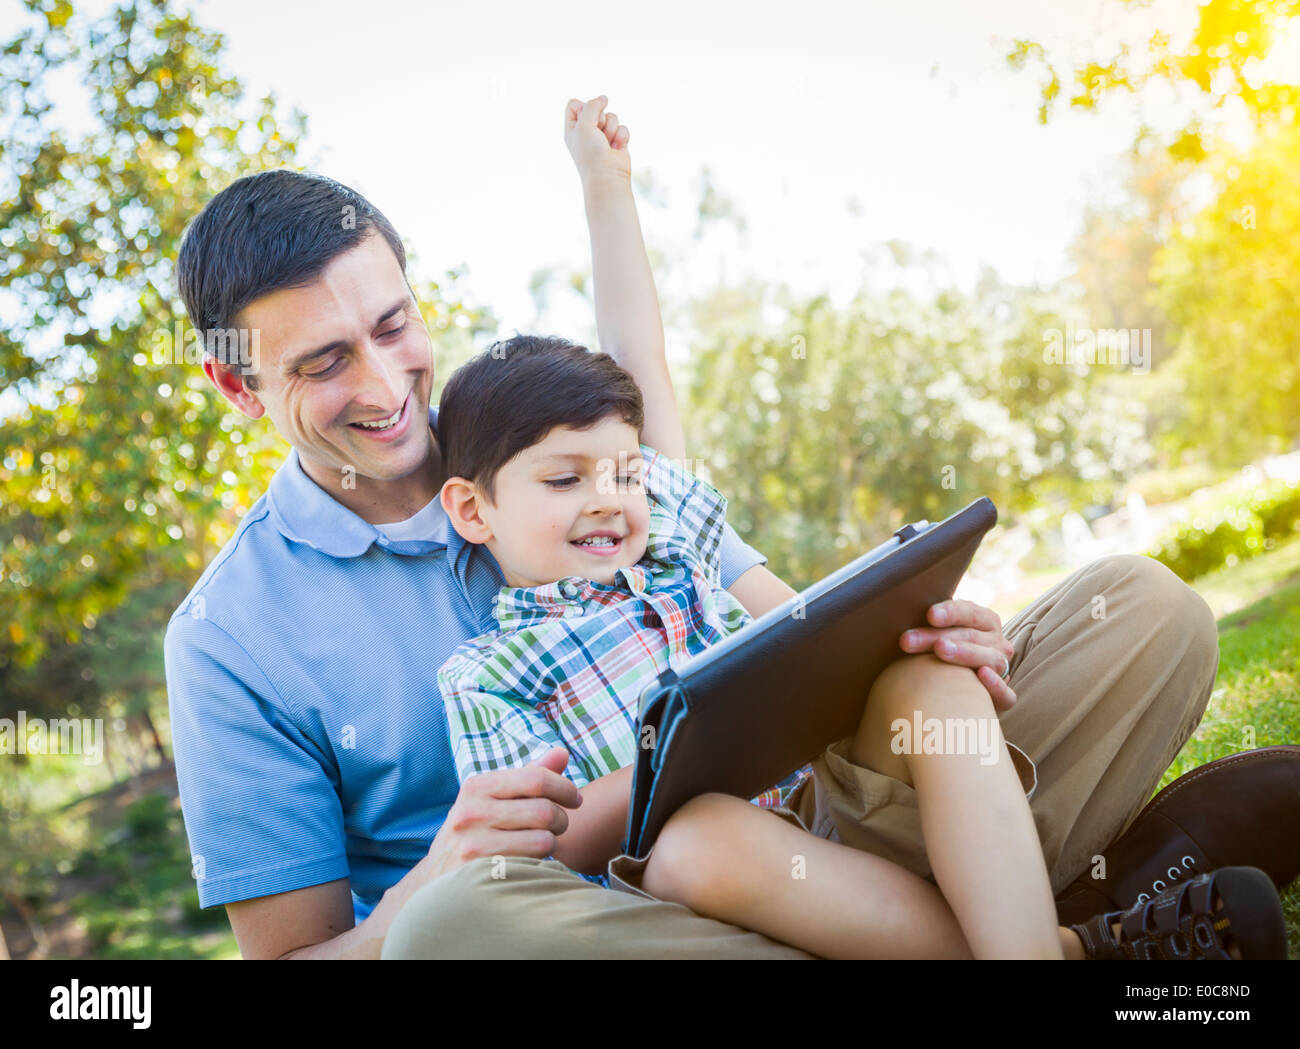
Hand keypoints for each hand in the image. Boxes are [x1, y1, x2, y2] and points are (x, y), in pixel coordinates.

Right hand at [423, 748, 581, 877]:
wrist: (437, 883)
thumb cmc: (477, 833)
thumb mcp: (493, 799)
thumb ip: (530, 776)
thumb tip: (563, 753)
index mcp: (477, 786)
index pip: (536, 778)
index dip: (565, 788)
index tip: (576, 800)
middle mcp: (471, 812)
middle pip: (543, 810)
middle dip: (561, 820)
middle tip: (558, 827)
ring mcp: (473, 845)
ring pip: (543, 841)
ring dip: (552, 845)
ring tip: (542, 845)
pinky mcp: (481, 876)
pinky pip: (532, 866)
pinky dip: (540, 865)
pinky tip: (530, 863)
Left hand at [565, 95, 630, 184]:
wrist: (608, 177)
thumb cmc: (591, 154)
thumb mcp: (584, 125)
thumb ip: (592, 106)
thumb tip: (604, 98)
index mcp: (572, 128)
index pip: (574, 104)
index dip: (583, 107)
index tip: (586, 119)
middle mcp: (586, 132)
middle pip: (596, 108)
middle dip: (599, 118)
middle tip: (597, 134)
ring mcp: (603, 137)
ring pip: (611, 116)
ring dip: (611, 128)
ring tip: (607, 143)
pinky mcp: (617, 141)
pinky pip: (622, 127)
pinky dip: (621, 137)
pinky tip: (617, 149)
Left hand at [899, 599, 1017, 711]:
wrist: (955, 691)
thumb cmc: (938, 654)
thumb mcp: (936, 633)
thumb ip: (928, 623)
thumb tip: (896, 608)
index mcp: (984, 621)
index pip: (969, 612)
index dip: (950, 612)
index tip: (929, 615)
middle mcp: (998, 643)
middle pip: (970, 636)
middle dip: (936, 636)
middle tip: (908, 641)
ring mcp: (1002, 669)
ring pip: (989, 659)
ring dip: (964, 654)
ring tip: (940, 650)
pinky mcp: (1003, 696)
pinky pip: (1007, 693)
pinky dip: (996, 684)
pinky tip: (981, 675)